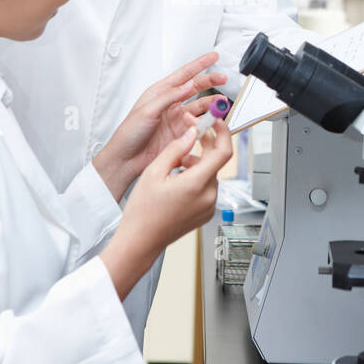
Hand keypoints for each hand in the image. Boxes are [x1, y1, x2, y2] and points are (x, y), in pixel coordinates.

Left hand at [92, 51, 227, 201]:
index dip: (199, 64)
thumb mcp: (147, 110)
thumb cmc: (129, 134)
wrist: (126, 159)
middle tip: (224, 78)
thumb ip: (168, 97)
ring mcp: (177, 119)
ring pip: (200, 106)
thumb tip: (186, 85)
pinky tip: (213, 119)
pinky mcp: (181, 134)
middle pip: (195, 88)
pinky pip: (199, 124)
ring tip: (222, 102)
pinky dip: (208, 121)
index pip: (183, 74)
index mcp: (160, 93)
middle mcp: (170, 104)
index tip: (213, 57)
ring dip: (212, 103)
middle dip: (210, 81)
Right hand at [100, 121, 233, 299]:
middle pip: (216, 162)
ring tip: (176, 164)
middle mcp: (208, 196)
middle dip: (205, 146)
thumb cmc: (143, 211)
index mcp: (196, 184)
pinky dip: (197, 178)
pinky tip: (179, 180)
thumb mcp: (154, 171)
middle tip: (191, 135)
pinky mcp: (206, 214)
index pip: (223, 152)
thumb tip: (191, 133)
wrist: (141, 240)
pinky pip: (207, 188)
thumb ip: (176, 148)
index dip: (222, 133)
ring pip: (210, 174)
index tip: (217, 122)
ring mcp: (209, 207)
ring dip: (199, 163)